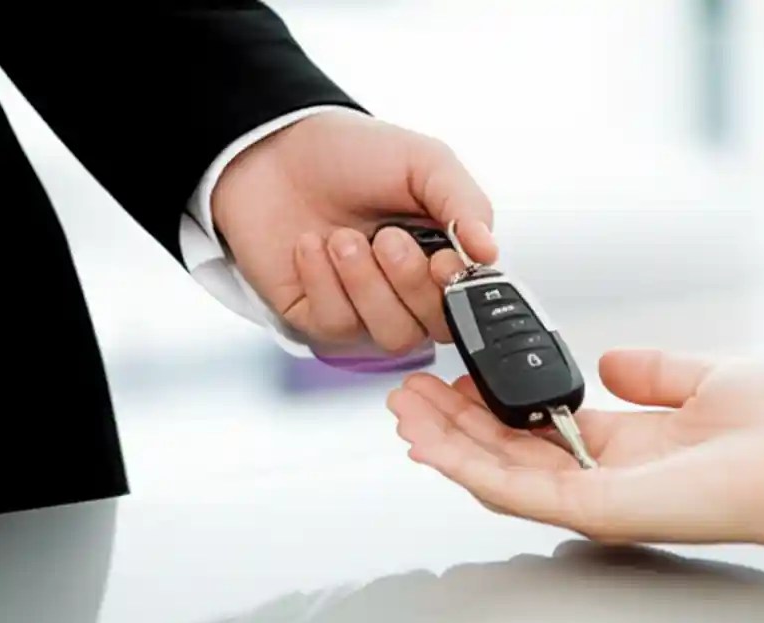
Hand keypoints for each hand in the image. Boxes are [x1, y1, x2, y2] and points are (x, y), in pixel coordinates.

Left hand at [211, 110, 496, 352]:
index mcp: (443, 254)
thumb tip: (490, 251)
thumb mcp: (424, 162)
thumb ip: (465, 204)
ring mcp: (364, 308)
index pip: (471, 302)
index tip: (444, 260)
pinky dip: (323, 283)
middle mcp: (408, 289)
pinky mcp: (318, 317)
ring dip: (366, 285)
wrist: (273, 146)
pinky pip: (336, 326)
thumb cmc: (350, 153)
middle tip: (387, 237)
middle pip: (435, 328)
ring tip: (342, 239)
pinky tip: (311, 246)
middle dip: (410, 284)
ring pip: (391, 335)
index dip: (460, 293)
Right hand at [386, 348, 763, 554]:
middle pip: (506, 452)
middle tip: (409, 393)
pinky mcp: (595, 510)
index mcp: (624, 446)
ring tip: (403, 410)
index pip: (538, 431)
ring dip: (446, 444)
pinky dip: (469, 468)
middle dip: (453, 423)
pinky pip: (517, 493)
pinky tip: (432, 442)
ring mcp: (594, 497)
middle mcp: (601, 474)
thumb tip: (609, 360)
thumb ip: (652, 371)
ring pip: (498, 475)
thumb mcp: (705, 376)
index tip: (455, 375)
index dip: (492, 406)